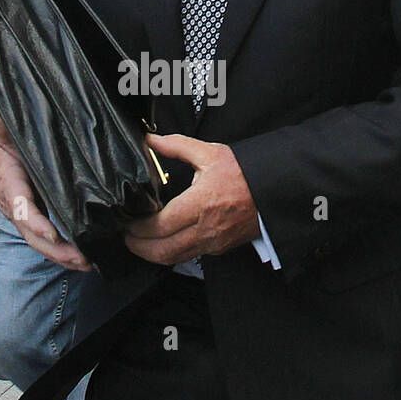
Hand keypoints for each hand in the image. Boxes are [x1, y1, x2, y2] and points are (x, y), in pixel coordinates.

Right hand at [0, 107, 91, 270]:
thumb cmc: (0, 140)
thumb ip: (2, 121)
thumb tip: (2, 111)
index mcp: (10, 185)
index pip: (21, 208)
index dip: (36, 223)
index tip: (52, 234)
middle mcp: (17, 207)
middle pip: (34, 236)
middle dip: (56, 250)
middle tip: (81, 258)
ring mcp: (26, 217)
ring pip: (41, 244)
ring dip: (63, 257)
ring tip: (87, 264)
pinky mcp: (36, 219)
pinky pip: (47, 242)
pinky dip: (63, 254)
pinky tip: (84, 260)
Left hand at [124, 133, 259, 265]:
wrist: (275, 191)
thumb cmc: (244, 173)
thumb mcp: (210, 153)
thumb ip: (177, 146)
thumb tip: (151, 140)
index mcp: (201, 204)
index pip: (159, 226)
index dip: (137, 228)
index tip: (126, 221)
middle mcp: (206, 229)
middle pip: (161, 250)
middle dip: (138, 246)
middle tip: (126, 235)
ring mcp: (213, 242)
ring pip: (174, 259)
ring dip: (152, 254)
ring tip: (139, 242)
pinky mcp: (219, 249)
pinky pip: (188, 257)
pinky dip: (170, 253)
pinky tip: (162, 242)